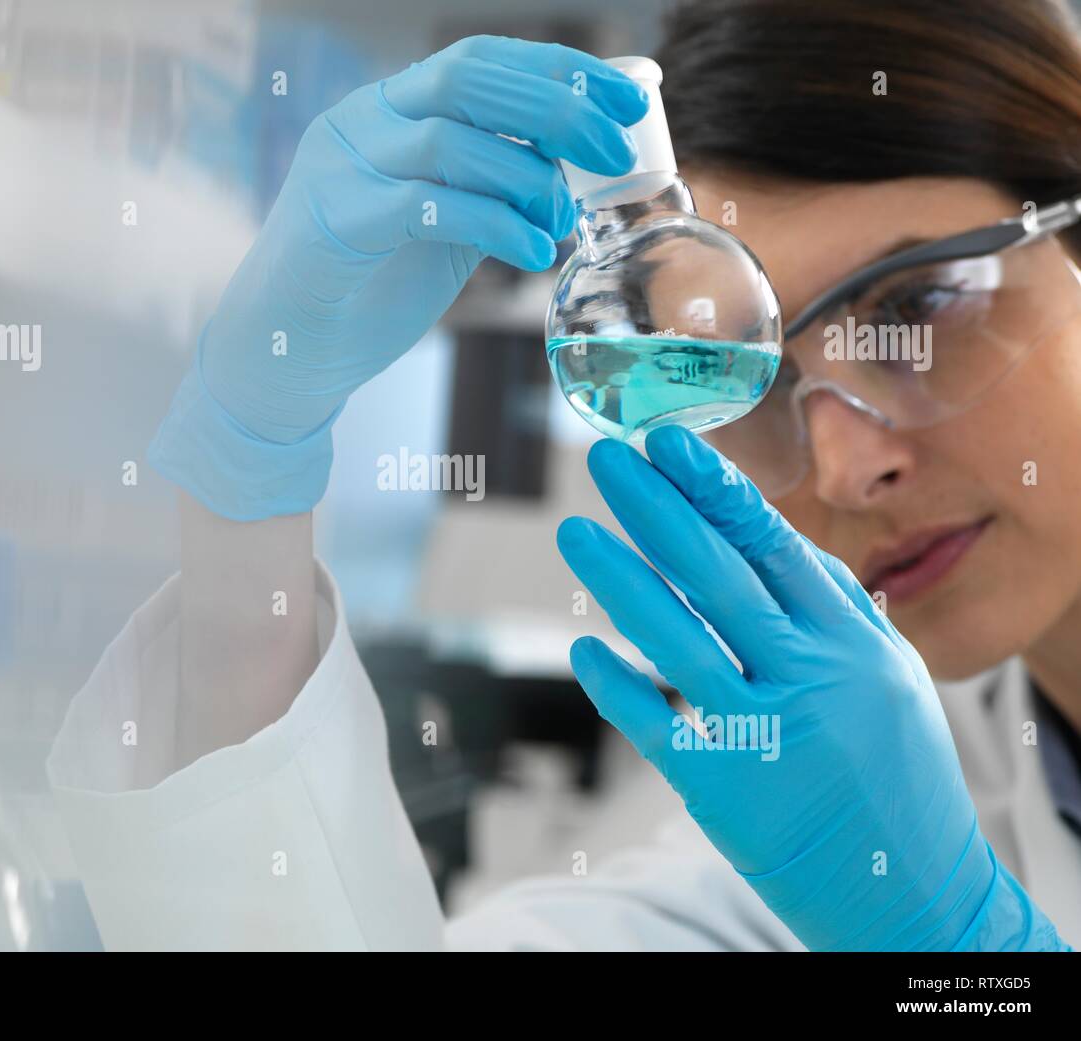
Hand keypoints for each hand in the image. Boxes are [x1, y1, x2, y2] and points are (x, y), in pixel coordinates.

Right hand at [150, 36, 649, 519]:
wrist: (289, 352)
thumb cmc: (369, 288)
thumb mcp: (444, 224)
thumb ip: (490, 188)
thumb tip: (572, 171)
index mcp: (389, 111)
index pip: (482, 61)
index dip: (560, 70)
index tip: (627, 98)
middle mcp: (362, 122)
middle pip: (469, 79)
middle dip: (557, 108)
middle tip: (612, 152)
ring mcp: (342, 167)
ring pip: (449, 140)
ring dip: (526, 177)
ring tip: (563, 220)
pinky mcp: (337, 221)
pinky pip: (428, 205)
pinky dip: (494, 223)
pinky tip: (532, 250)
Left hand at [557, 427, 1068, 950]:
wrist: (917, 890)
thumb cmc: (895, 769)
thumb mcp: (887, 673)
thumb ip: (830, 605)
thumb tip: (764, 534)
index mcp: (852, 640)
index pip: (770, 546)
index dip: (713, 489)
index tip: (667, 442)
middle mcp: (812, 677)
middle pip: (717, 575)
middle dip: (656, 509)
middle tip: (606, 458)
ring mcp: (767, 734)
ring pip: (678, 640)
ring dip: (621, 580)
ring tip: (574, 531)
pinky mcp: (726, 790)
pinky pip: (658, 726)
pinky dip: (618, 685)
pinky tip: (586, 649)